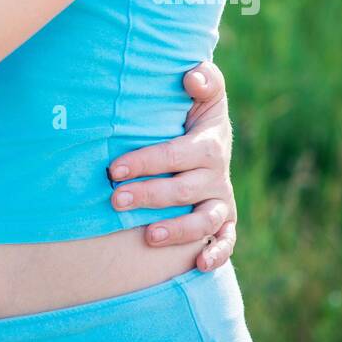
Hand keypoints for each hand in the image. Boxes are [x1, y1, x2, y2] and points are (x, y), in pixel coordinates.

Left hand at [107, 61, 235, 271]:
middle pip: (182, 190)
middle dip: (148, 195)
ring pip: (204, 221)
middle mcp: (217, 175)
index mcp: (209, 144)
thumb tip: (191, 76)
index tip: (114, 169)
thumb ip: (204, 80)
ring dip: (178, 230)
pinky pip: (227, 241)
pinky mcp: (226, 221)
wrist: (214, 136)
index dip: (144, 162)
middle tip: (115, 200)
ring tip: (148, 236)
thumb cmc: (197, 112)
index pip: (174, 155)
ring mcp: (221, 200)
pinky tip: (199, 264)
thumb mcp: (206, 92)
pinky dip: (218, 254)